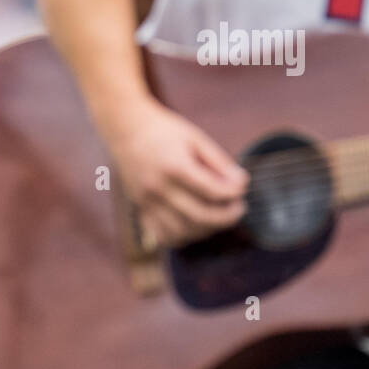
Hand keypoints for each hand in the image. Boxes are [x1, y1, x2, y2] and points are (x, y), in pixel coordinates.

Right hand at [101, 97, 247, 248]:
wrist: (126, 131)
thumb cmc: (165, 132)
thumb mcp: (196, 139)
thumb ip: (219, 162)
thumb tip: (241, 184)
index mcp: (174, 166)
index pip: (213, 191)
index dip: (234, 193)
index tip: (242, 188)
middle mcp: (158, 188)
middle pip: (200, 216)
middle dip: (227, 217)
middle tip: (239, 208)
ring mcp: (147, 202)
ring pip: (183, 232)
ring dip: (207, 229)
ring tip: (218, 215)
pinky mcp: (141, 210)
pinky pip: (163, 237)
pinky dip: (183, 237)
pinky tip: (194, 224)